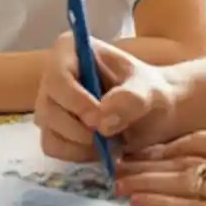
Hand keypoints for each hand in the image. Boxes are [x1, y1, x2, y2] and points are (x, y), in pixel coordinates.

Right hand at [34, 32, 177, 161]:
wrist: (156, 110)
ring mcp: (50, 103)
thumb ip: (131, 99)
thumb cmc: (151, 91)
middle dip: (80, 129)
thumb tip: (102, 119)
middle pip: (49, 108)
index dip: (76, 102)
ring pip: (49, 131)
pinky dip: (77, 154)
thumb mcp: (151, 90)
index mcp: (71, 50)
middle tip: (111, 138)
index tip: (101, 120)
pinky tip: (101, 149)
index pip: (57, 78)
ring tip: (112, 143)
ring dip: (80, 145)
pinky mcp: (53, 128)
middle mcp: (53, 75)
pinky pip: (53, 147)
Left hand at [117, 125, 205, 205]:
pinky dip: (162, 205)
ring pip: (176, 183)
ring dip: (144, 184)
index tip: (137, 152)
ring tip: (119, 183)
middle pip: (174, 160)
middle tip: (116, 166)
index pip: (186, 141)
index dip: (158, 149)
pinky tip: (140, 201)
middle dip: (143, 165)